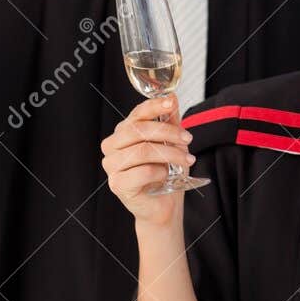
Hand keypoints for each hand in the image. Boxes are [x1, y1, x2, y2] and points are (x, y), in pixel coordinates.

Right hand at [100, 95, 193, 227]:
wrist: (164, 205)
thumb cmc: (166, 172)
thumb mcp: (172, 142)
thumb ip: (169, 120)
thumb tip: (172, 96)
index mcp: (123, 132)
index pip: (136, 113)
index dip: (154, 106)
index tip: (171, 103)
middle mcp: (112, 146)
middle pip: (139, 130)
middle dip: (169, 133)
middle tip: (188, 139)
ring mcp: (111, 166)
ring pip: (143, 151)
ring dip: (170, 154)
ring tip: (186, 159)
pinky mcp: (117, 184)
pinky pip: (143, 171)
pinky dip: (160, 172)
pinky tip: (166, 176)